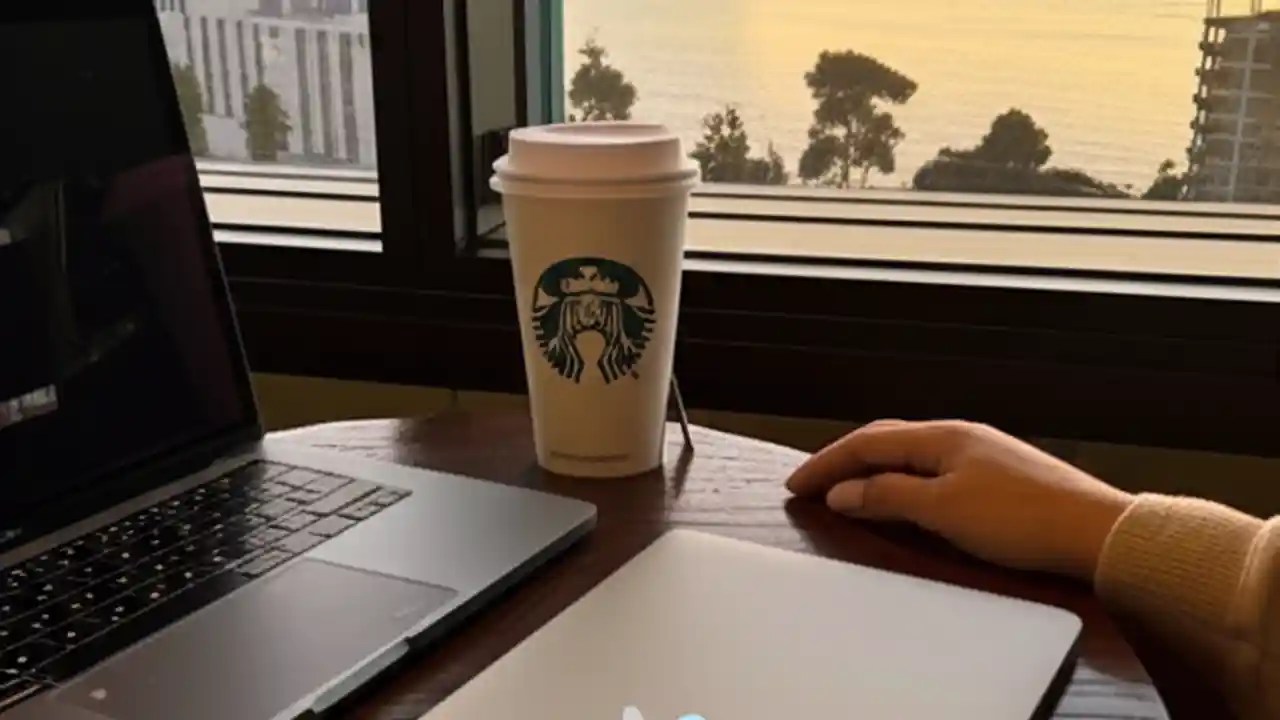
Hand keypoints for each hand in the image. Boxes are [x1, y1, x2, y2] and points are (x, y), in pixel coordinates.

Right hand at [786, 420, 1134, 581]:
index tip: (794, 484)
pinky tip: (905, 498)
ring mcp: (982, 454)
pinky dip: (902, 481)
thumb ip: (889, 497)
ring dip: (873, 470)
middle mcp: (960, 436)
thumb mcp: (944, 511)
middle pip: (887, 440)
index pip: (868, 442)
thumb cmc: (1021, 519)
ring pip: (911, 455)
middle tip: (812, 484)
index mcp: (942, 437)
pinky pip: (933, 470)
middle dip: (844, 461)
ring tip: (848, 490)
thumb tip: (843, 492)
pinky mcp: (1000, 476)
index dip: (826, 463)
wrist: (1098, 532)